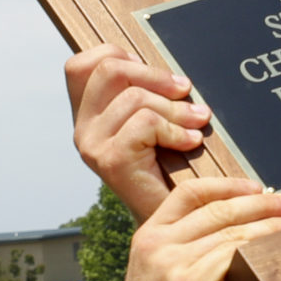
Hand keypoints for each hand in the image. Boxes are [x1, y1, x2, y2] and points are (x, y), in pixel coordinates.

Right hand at [66, 45, 213, 224]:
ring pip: (134, 97)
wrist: (176, 224)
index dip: (118, 56)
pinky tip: (191, 142)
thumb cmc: (173, 171)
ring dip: (175, 107)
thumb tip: (170, 70)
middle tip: (186, 93)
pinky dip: (175, 128)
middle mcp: (82, 130)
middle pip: (110, 70)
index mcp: (89, 117)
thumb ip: (149, 96)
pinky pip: (146, 122)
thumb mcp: (156, 125)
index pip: (82, 65)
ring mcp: (92, 145)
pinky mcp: (110, 160)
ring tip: (198, 123)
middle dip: (156, 75)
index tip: (156, 78)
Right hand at [107, 177, 280, 280]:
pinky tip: (279, 245)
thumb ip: (184, 258)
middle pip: (217, 207)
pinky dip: (263, 243)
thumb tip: (229, 244)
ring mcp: (172, 261)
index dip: (226, 186)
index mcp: (146, 238)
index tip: (255, 188)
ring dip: (268, 221)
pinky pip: (236, 251)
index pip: (189, 193)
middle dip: (259, 202)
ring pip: (231, 227)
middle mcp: (156, 243)